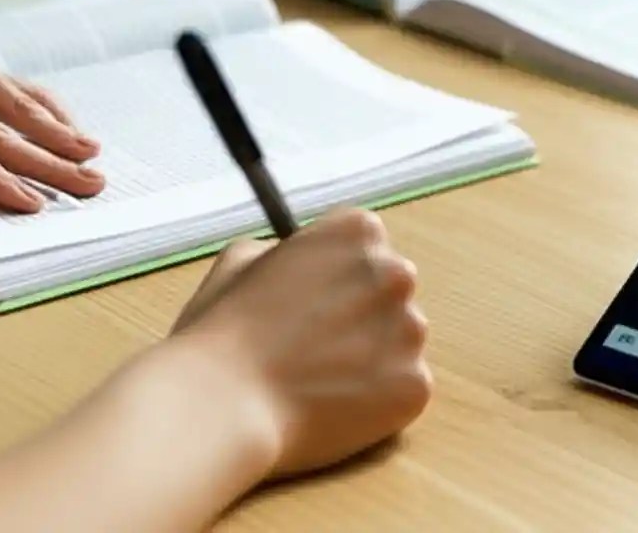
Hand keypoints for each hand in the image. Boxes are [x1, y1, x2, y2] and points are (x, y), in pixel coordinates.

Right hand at [170, 208, 432, 479]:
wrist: (222, 405)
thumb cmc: (222, 333)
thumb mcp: (241, 261)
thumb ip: (284, 250)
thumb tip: (297, 256)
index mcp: (358, 231)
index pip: (366, 247)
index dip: (336, 277)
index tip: (311, 303)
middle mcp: (396, 273)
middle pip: (390, 292)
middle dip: (361, 315)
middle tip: (314, 346)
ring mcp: (410, 331)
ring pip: (399, 342)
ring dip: (370, 358)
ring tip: (316, 380)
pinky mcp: (415, 385)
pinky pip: (402, 389)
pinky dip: (376, 401)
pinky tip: (331, 407)